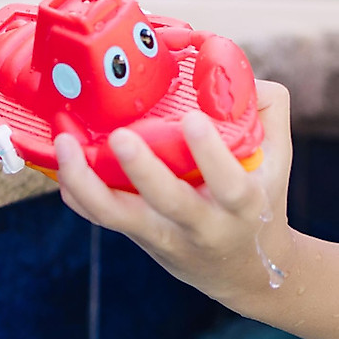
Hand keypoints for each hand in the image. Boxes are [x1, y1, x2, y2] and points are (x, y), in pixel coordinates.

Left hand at [55, 79, 294, 310]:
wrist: (245, 272)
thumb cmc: (260, 202)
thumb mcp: (278, 161)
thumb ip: (266, 110)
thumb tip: (231, 67)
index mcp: (243, 204)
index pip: (229, 183)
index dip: (210, 153)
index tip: (193, 119)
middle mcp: (201, 224)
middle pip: (168, 202)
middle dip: (143, 170)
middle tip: (121, 136)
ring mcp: (164, 233)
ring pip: (118, 216)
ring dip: (86, 181)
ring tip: (65, 143)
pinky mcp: (137, 237)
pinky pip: (100, 218)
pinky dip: (77, 193)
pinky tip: (60, 164)